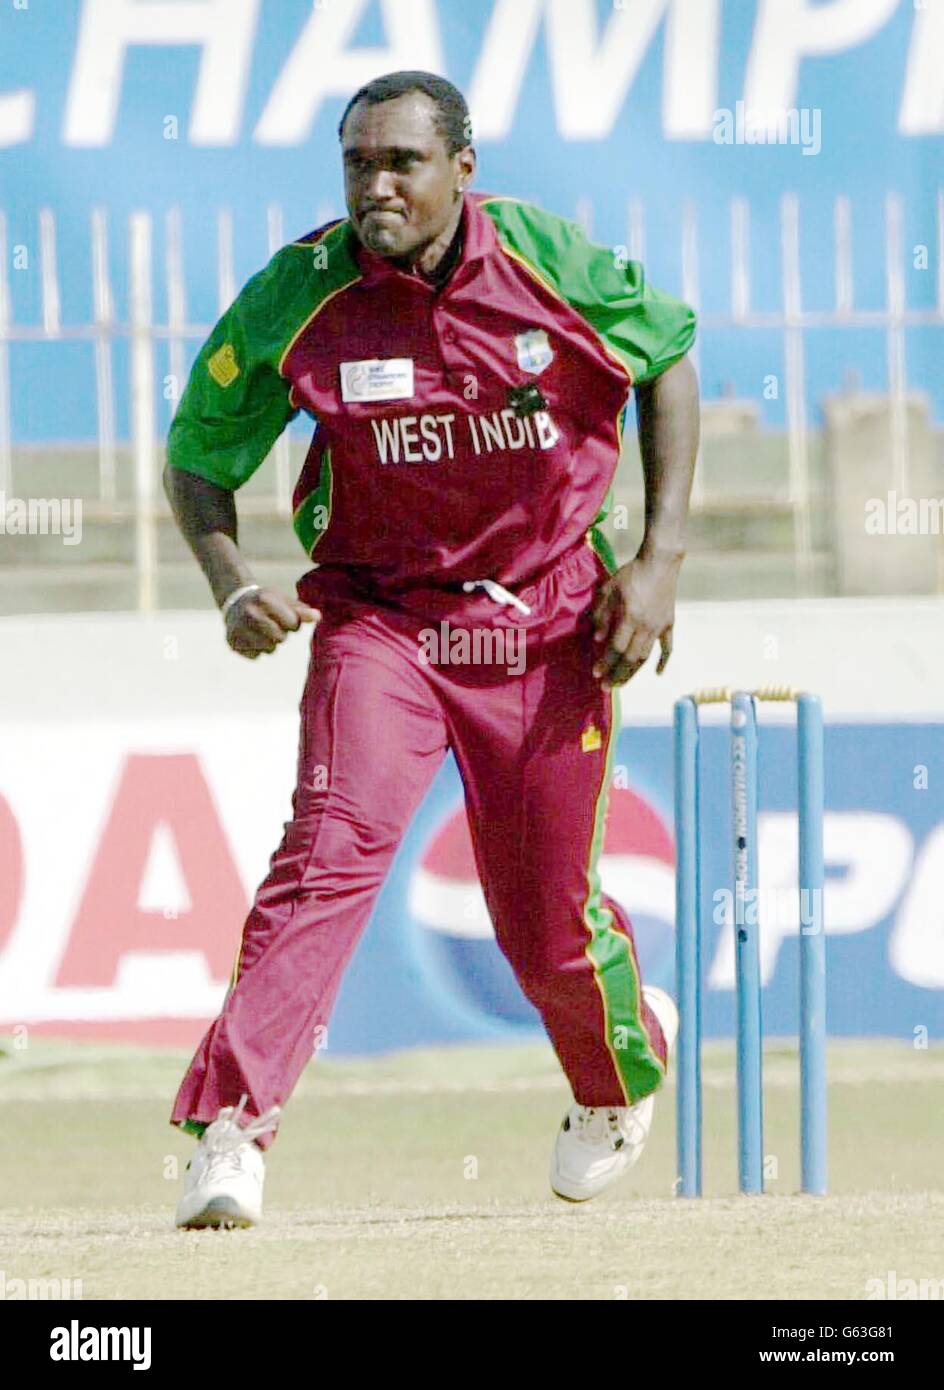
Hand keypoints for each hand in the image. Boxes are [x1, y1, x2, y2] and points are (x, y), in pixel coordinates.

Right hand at [224, 587, 319, 658]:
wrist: (235, 602)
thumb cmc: (267, 602)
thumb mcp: (283, 600)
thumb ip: (301, 610)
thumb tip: (318, 617)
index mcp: (264, 599)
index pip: (292, 623)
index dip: (291, 622)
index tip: (283, 616)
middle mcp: (249, 613)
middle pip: (281, 638)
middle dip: (280, 633)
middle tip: (271, 624)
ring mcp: (239, 629)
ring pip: (269, 649)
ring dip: (270, 643)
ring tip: (261, 631)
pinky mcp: (233, 643)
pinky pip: (255, 656)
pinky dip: (256, 649)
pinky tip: (251, 637)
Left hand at [591, 554, 680, 687]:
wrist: (660, 562)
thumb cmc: (631, 573)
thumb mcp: (609, 589)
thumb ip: (602, 614)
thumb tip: (598, 639)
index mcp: (630, 617)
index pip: (616, 647)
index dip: (605, 663)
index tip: (596, 674)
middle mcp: (646, 626)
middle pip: (630, 658)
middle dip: (617, 675)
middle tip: (606, 688)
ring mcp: (659, 626)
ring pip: (646, 656)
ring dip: (633, 672)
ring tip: (622, 683)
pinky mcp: (669, 623)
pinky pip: (667, 647)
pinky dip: (663, 661)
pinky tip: (658, 673)